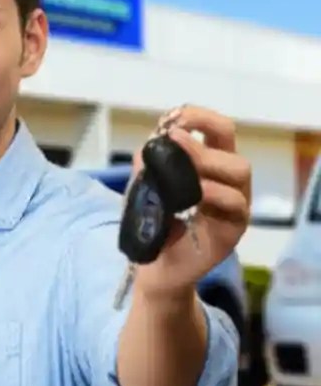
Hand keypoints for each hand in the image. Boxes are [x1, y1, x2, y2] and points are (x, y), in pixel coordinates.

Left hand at [131, 105, 251, 299]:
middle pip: (231, 149)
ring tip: (181, 172)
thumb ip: (148, 165)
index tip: (177, 117)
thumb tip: (151, 143)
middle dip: (201, 142)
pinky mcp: (234, 228)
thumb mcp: (145, 189)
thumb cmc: (154, 224)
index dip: (202, 118)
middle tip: (174, 145)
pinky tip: (193, 195)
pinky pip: (235, 202)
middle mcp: (228, 182)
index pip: (219, 132)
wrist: (153, 268)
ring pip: (239, 170)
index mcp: (210, 167)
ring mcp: (235, 205)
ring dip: (207, 163)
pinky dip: (212, 193)